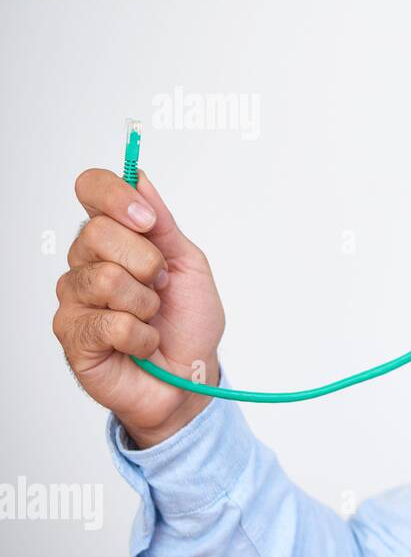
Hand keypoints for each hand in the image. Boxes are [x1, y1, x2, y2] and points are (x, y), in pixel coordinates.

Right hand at [53, 168, 225, 447]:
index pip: (91, 189)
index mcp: (113, 238)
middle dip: (147, 262)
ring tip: (151, 318)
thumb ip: (163, 224)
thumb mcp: (189, 265)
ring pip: (105, 278)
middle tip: (160, 286)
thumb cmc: (188, 323)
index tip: (148, 221)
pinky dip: (142, 335)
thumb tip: (140, 179)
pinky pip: (111, 322)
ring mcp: (74, 300)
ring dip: (146, 303)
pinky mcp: (73, 336)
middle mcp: (85, 263)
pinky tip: (142, 344)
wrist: (190, 377)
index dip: (115, 196)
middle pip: (98, 233)